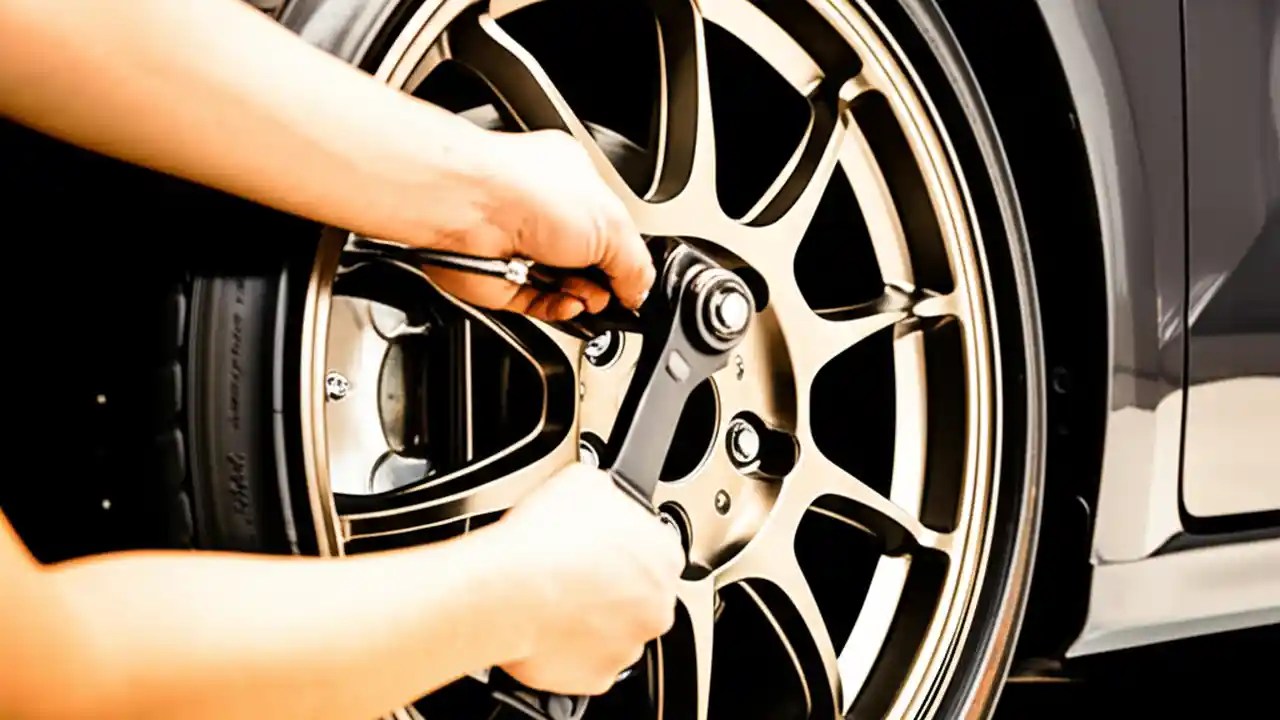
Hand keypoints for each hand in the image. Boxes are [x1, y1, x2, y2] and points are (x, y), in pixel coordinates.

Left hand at [412, 129, 653, 322]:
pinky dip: (557, 312)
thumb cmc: (527, 191)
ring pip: (563, 289)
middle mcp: (543, 214)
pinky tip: (568, 306)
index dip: (623, 257)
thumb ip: (636, 264)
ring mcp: (520, 248)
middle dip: (603, 282)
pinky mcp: (499, 280)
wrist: (471, 209)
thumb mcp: (614, 224)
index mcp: (574, 184)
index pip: (609, 228)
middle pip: (587, 262)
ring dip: (581, 300)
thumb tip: (639, 292)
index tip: (632, 280)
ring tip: (585, 296)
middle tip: (610, 289)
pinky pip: (537, 307)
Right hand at [487, 463, 684, 695]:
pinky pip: (586, 662)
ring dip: (591, 616)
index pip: (655, 546)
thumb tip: (604, 494)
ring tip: (554, 597)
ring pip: (615, 629)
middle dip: (611, 583)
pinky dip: (568, 649)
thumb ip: (609, 494)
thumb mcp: (585, 480)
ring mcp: (628, 645)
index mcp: (663, 553)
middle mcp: (657, 604)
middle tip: (571, 568)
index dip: (624, 541)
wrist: (507, 591)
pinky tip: (545, 625)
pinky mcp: (596, 678)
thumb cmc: (545, 539)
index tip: (599, 541)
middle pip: (640, 592)